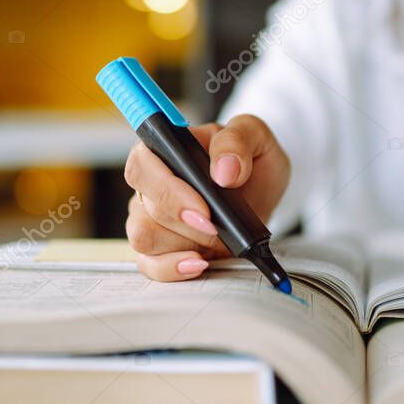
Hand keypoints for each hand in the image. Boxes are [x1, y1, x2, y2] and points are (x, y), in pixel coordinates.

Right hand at [123, 114, 289, 281]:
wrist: (260, 191)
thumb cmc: (249, 159)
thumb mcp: (254, 135)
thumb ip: (237, 141)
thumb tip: (224, 170)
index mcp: (164, 148)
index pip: (142, 165)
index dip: (167, 189)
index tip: (203, 208)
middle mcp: (150, 183)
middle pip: (145, 207)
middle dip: (184, 223)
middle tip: (217, 227)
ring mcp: (151, 217)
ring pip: (144, 238)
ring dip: (182, 244)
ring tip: (215, 242)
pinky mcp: (160, 247)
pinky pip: (150, 265)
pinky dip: (173, 268)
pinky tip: (198, 263)